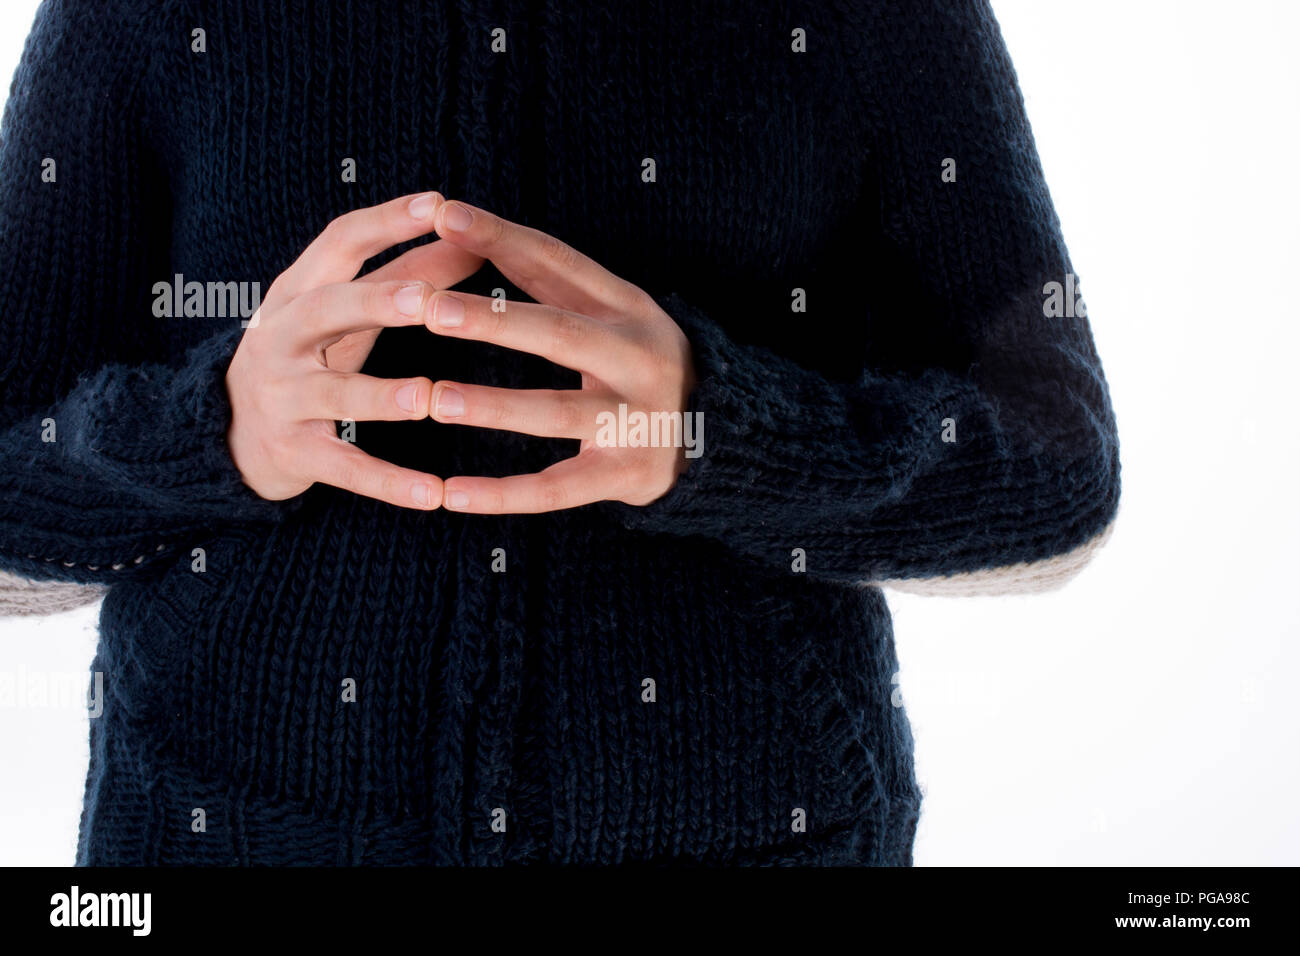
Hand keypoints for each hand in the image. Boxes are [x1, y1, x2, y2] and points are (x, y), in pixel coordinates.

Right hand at [226, 192, 483, 507]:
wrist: (226, 434)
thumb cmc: (310, 358)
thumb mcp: (347, 313)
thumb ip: (408, 277)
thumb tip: (477, 239)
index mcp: (300, 290)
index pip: (339, 242)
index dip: (386, 222)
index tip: (438, 204)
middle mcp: (282, 337)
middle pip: (327, 310)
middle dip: (377, 301)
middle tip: (427, 300)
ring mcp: (283, 397)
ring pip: (333, 394)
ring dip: (380, 396)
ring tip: (426, 398)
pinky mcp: (293, 453)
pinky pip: (344, 468)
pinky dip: (388, 483)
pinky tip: (433, 494)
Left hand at [424, 200, 695, 512]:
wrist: (725, 437)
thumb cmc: (638, 364)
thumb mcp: (612, 313)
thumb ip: (547, 278)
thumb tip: (458, 224)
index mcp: (628, 308)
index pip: (561, 263)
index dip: (503, 237)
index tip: (444, 215)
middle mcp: (638, 359)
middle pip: (560, 334)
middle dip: (494, 321)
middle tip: (430, 310)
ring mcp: (636, 420)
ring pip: (557, 413)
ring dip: (494, 407)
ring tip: (434, 400)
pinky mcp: (625, 475)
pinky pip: (556, 489)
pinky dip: (503, 494)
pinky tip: (452, 495)